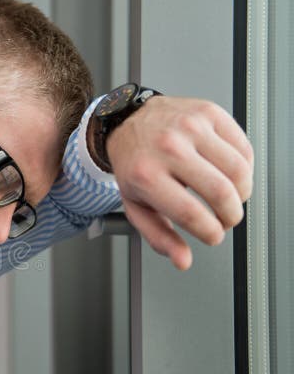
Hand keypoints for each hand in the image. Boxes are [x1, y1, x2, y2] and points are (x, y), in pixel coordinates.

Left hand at [106, 96, 253, 269]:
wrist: (128, 122)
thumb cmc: (134, 165)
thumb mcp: (136, 205)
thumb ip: (159, 236)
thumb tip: (183, 260)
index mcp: (146, 175)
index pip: (191, 214)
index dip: (211, 232)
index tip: (213, 236)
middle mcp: (169, 148)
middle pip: (221, 193)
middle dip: (231, 216)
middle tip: (225, 219)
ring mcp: (190, 128)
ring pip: (239, 171)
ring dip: (242, 194)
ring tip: (230, 199)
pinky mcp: (209, 114)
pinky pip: (243, 148)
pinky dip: (245, 170)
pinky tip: (231, 175)